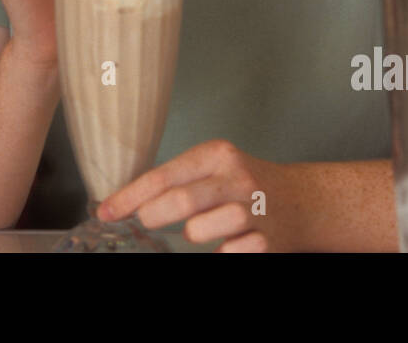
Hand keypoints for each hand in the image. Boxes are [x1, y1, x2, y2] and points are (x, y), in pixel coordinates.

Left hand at [97, 139, 306, 251]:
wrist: (301, 201)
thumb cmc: (242, 185)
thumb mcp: (214, 168)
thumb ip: (177, 180)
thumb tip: (125, 201)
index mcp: (217, 155)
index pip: (163, 175)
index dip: (129, 196)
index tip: (106, 211)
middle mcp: (237, 178)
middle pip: (182, 201)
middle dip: (154, 215)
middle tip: (146, 221)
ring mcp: (254, 209)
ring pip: (203, 229)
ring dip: (193, 234)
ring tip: (198, 231)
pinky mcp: (267, 240)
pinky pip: (231, 252)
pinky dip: (222, 252)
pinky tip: (225, 244)